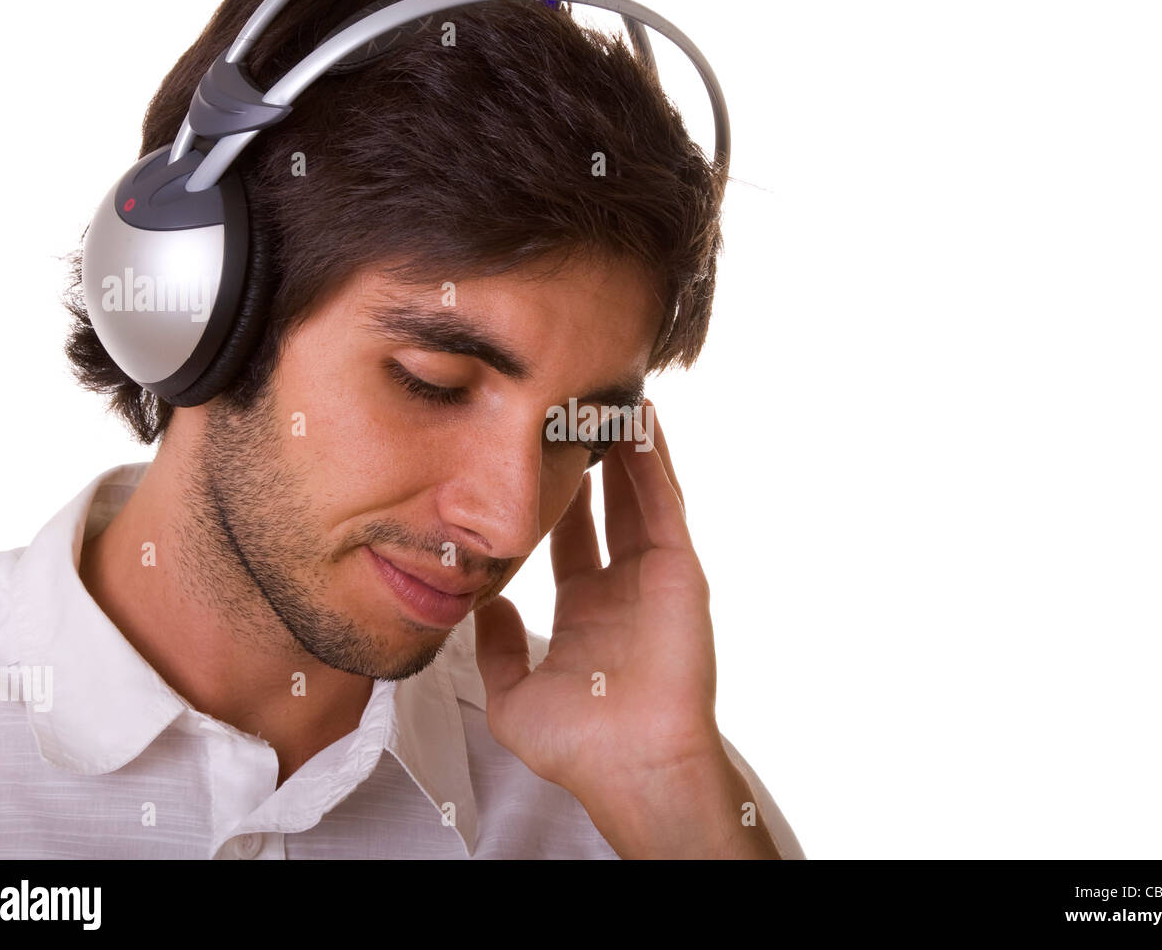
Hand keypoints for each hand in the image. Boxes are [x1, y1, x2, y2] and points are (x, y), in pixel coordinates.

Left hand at [474, 400, 778, 856]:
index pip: (568, 539)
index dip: (552, 497)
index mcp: (586, 613)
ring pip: (640, 496)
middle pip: (607, 507)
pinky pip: (666, 505)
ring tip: (607, 398)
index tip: (532, 457)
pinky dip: (655, 462)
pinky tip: (641, 422)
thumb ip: (494, 650)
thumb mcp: (512, 698)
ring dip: (626, 449)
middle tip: (569, 411)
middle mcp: (622, 588)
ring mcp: (655, 577)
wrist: (630, 764)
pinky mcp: (680, 571)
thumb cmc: (578, 745)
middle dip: (589, 460)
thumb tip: (481, 606)